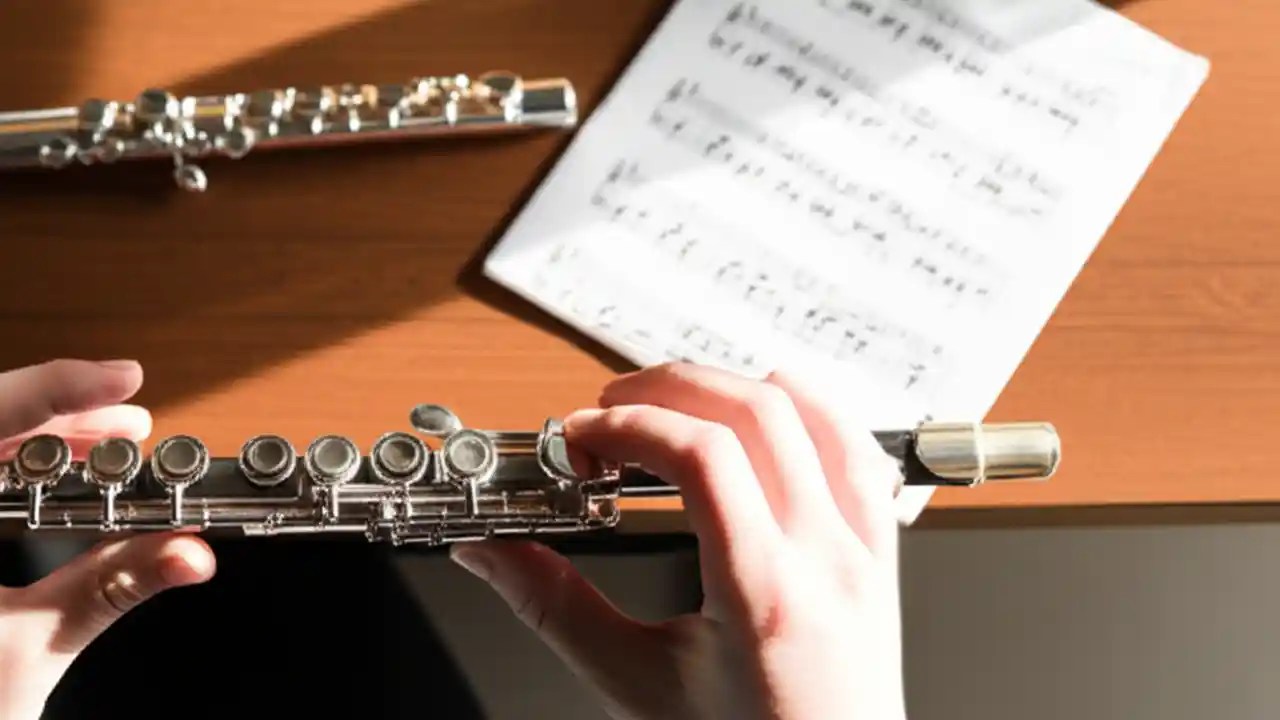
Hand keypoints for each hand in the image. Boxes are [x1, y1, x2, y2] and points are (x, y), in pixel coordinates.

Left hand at [0, 359, 215, 719]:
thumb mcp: (33, 646)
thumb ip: (114, 588)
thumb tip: (190, 553)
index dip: (56, 389)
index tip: (123, 378)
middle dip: (62, 412)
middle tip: (135, 419)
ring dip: (45, 438)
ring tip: (115, 440)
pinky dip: (18, 468)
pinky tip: (65, 475)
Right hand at [451, 362, 905, 719]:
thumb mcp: (636, 685)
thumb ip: (555, 609)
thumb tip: (492, 553)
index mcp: (765, 592)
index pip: (702, 455)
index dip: (629, 425)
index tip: (582, 438)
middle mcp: (827, 557)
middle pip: (755, 412)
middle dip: (669, 388)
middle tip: (610, 412)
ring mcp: (864, 549)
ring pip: (814, 413)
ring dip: (734, 386)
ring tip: (675, 401)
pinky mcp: (880, 551)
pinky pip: (859, 448)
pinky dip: (809, 407)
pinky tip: (769, 407)